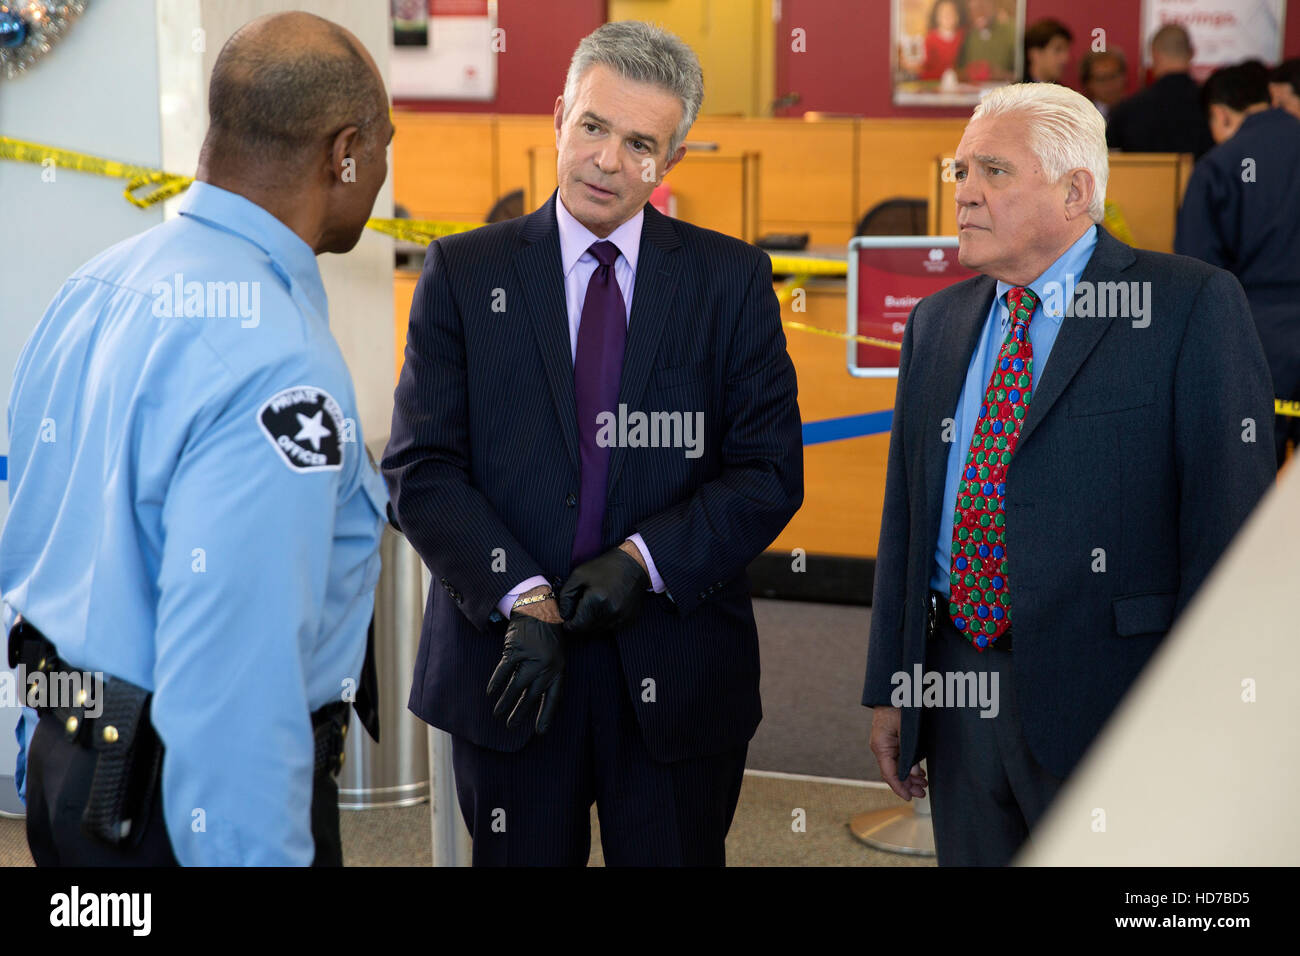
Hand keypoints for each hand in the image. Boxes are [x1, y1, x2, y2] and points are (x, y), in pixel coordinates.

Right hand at [486, 612, 564, 732]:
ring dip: (506, 701)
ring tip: (498, 713)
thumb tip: (532, 699)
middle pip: (532, 695)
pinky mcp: (516, 648)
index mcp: (558, 668)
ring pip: (516, 685)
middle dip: (520, 713)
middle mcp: (546, 665)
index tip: (540, 731)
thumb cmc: (547, 635)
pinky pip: (504, 670)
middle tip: (511, 726)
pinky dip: (496, 682)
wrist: (539, 608)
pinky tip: (490, 692)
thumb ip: (547, 675)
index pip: (554, 697)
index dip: (547, 715)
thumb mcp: (556, 655)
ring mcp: (531, 657)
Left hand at [557, 544, 649, 634]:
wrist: (633, 564)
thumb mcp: (578, 575)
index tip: (568, 615)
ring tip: (594, 604)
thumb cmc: (604, 567)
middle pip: (586, 630)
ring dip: (592, 622)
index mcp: (596, 601)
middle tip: (580, 607)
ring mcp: (621, 618)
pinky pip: (610, 628)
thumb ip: (566, 596)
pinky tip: (605, 606)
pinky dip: (604, 620)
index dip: (569, 623)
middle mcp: (610, 612)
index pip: (576, 626)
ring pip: (598, 630)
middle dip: (580, 622)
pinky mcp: (628, 620)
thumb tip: (563, 615)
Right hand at [869, 706, 927, 800]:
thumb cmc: (899, 708)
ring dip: (910, 776)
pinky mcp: (891, 741)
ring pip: (897, 767)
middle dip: (908, 785)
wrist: (892, 692)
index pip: (889, 774)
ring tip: (924, 784)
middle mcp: (881, 748)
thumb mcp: (906, 731)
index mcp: (881, 747)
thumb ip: (909, 753)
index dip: (899, 788)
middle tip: (922, 793)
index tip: (909, 798)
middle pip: (893, 773)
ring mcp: (885, 744)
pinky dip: (908, 767)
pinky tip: (919, 772)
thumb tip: (913, 773)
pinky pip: (898, 759)